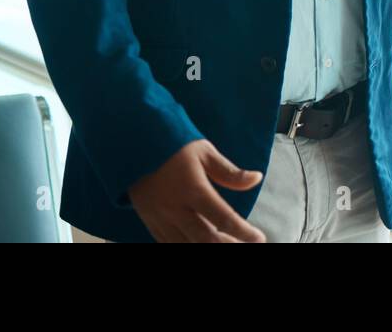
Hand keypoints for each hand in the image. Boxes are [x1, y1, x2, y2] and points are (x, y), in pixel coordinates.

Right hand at [128, 139, 266, 242]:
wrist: (132, 142)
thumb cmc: (173, 144)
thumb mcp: (204, 152)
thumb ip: (229, 172)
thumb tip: (256, 179)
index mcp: (192, 190)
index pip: (223, 218)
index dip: (243, 232)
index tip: (259, 238)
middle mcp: (175, 208)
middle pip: (205, 239)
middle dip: (228, 246)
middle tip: (244, 246)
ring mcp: (159, 218)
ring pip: (185, 245)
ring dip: (207, 248)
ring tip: (227, 245)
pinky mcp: (149, 221)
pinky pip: (168, 243)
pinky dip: (184, 247)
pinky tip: (199, 245)